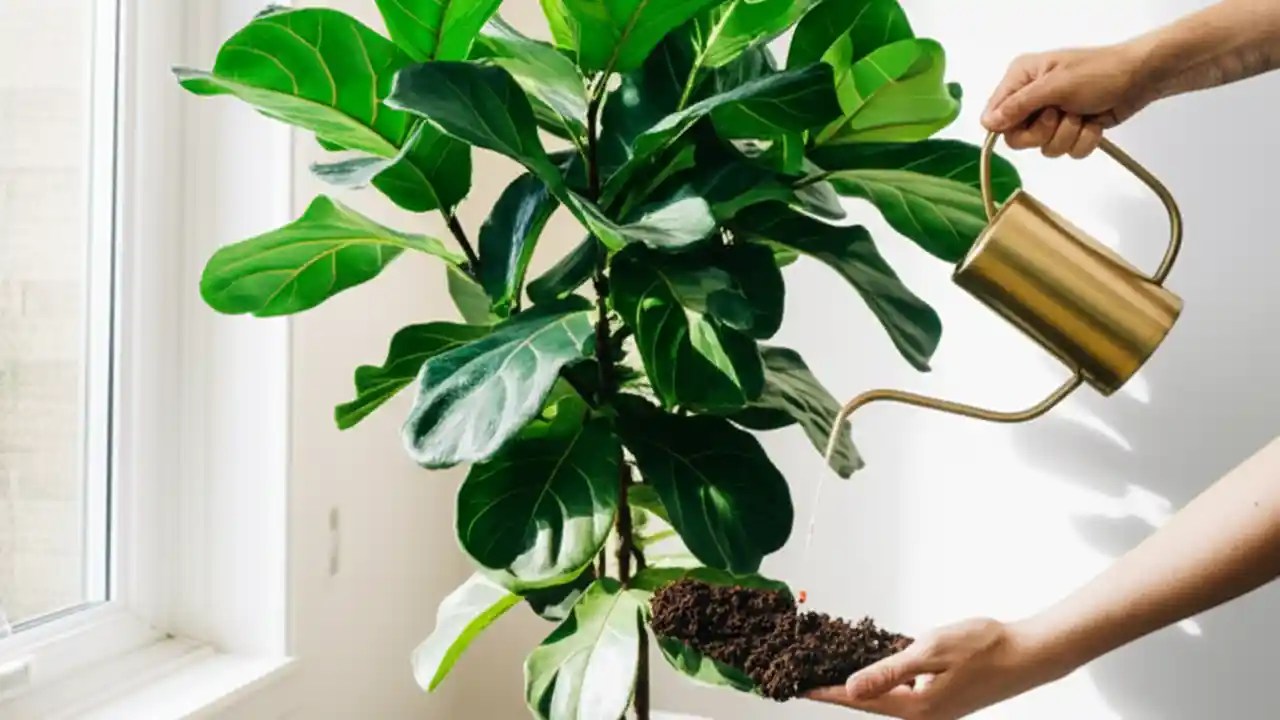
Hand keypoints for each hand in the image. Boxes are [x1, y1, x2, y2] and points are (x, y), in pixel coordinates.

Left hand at [807, 618, 1065, 719]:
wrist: (1028, 655)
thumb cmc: (984, 648)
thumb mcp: (929, 651)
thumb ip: (888, 671)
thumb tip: (852, 688)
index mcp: (915, 706)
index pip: (857, 699)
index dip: (825, 690)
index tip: (797, 686)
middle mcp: (920, 714)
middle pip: (866, 702)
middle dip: (836, 689)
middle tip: (805, 678)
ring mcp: (932, 710)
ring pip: (884, 697)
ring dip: (858, 685)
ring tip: (828, 671)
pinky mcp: (941, 701)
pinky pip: (901, 693)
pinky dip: (883, 680)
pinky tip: (872, 669)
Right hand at [982, 44, 1156, 156]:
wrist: (1141, 78)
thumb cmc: (1098, 72)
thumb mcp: (1055, 86)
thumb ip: (1019, 105)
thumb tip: (987, 123)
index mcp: (1022, 79)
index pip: (995, 114)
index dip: (1009, 125)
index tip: (1028, 122)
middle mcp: (1032, 98)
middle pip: (1019, 138)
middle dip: (1044, 132)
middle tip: (1060, 115)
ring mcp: (1052, 117)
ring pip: (1045, 148)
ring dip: (1068, 134)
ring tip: (1083, 114)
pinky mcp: (1071, 131)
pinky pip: (1067, 151)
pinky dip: (1084, 139)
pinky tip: (1094, 121)